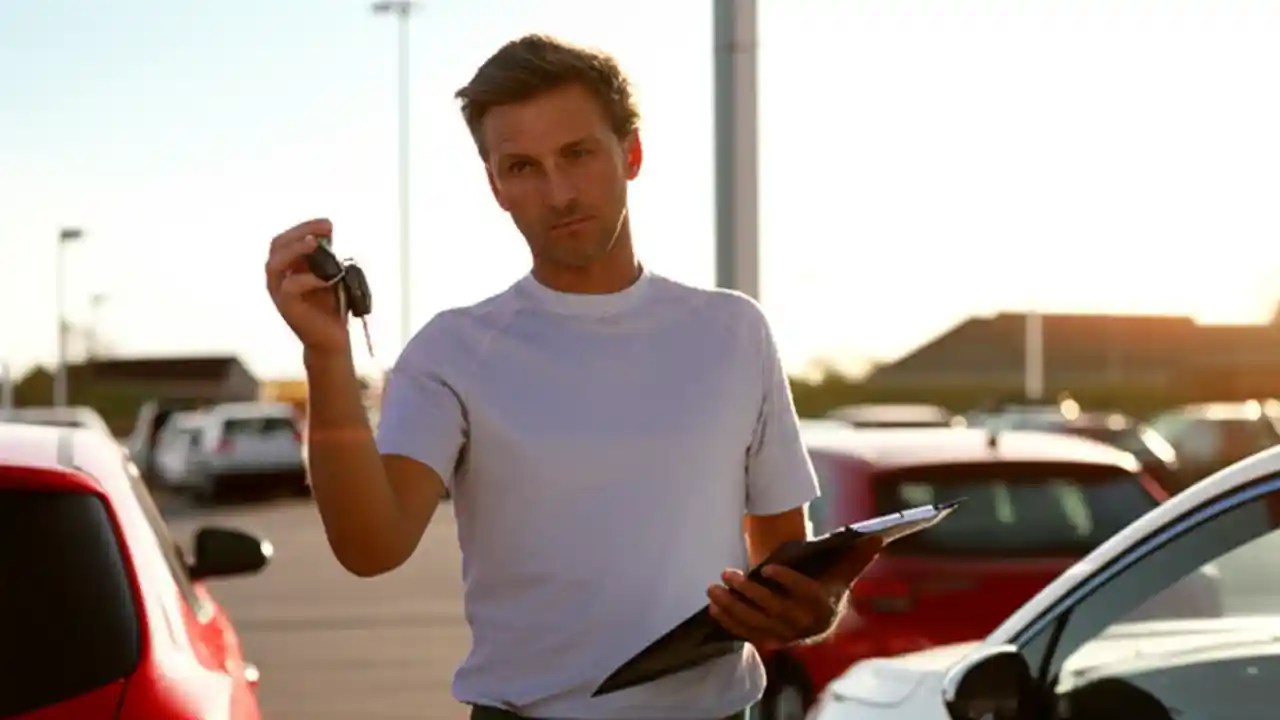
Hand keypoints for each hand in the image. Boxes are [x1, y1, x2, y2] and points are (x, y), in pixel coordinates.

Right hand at [265, 218, 349, 352]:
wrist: (331, 338)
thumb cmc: (330, 306)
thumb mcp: (329, 275)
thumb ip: (325, 257)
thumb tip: (327, 233)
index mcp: (287, 267)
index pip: (286, 239)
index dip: (304, 227)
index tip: (327, 224)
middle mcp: (278, 277)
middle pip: (277, 245)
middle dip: (300, 232)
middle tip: (324, 229)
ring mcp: (279, 292)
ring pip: (275, 263)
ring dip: (295, 249)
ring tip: (315, 243)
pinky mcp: (285, 306)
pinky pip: (291, 286)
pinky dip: (309, 278)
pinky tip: (328, 278)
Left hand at [707, 537, 881, 649]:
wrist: (819, 616)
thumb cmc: (829, 586)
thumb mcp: (843, 572)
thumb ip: (857, 555)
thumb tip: (879, 536)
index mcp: (823, 607)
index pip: (806, 595)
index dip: (788, 582)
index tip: (768, 568)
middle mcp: (803, 626)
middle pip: (774, 610)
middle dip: (749, 593)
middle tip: (728, 573)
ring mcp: (783, 635)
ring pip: (755, 623)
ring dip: (732, 607)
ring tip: (713, 588)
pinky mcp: (767, 640)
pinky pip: (746, 633)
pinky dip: (728, 621)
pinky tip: (714, 606)